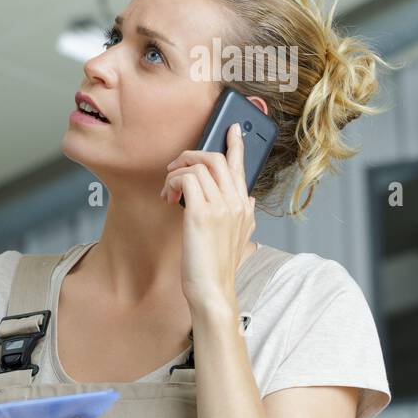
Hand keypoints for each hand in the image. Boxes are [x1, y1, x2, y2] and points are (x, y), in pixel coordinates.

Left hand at [161, 122, 256, 313]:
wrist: (213, 290)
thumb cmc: (219, 267)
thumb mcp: (239, 239)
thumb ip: (245, 216)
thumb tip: (249, 198)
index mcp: (244, 206)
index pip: (241, 166)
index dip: (236, 143)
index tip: (232, 127)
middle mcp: (237, 202)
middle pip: (217, 158)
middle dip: (192, 155)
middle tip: (175, 168)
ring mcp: (221, 206)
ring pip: (200, 165)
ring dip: (177, 172)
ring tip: (168, 191)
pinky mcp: (202, 213)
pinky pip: (186, 178)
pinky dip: (172, 182)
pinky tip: (167, 197)